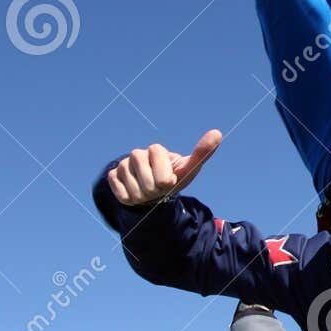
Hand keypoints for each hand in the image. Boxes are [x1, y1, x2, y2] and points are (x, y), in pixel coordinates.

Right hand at [106, 130, 222, 206]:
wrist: (154, 191)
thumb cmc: (173, 178)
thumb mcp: (189, 168)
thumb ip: (202, 153)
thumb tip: (218, 132)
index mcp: (155, 150)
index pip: (162, 175)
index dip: (167, 181)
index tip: (169, 179)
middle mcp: (137, 154)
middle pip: (148, 184)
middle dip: (155, 191)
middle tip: (158, 187)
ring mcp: (122, 165)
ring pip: (134, 191)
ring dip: (143, 196)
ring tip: (147, 190)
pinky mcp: (112, 176)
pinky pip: (121, 194)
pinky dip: (130, 198)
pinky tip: (134, 192)